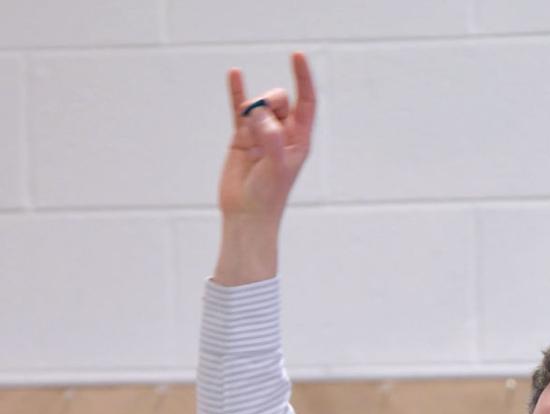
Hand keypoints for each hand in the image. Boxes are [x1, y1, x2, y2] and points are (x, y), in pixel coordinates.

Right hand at [218, 52, 315, 222]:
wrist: (246, 214)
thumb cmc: (268, 196)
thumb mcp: (276, 166)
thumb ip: (271, 137)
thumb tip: (259, 112)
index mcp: (299, 140)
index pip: (306, 102)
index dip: (303, 79)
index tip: (296, 55)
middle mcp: (282, 134)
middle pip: (280, 99)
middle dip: (270, 101)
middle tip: (262, 122)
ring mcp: (261, 133)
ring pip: (259, 104)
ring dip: (252, 110)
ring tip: (248, 133)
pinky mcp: (242, 136)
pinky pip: (238, 108)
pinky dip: (236, 92)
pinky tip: (234, 74)